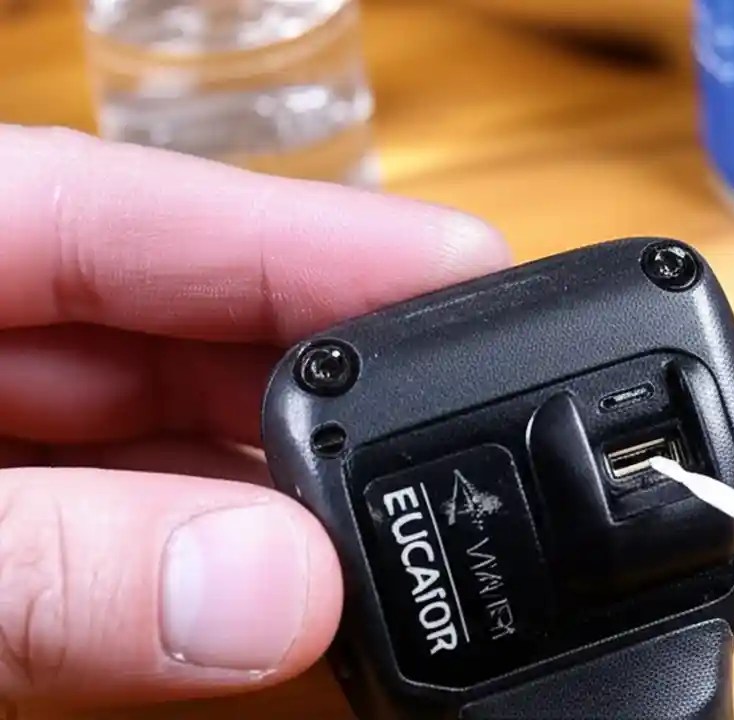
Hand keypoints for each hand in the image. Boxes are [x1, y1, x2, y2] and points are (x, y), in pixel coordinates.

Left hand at [0, 126, 507, 706]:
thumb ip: (43, 562)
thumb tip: (271, 591)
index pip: (165, 211)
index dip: (335, 239)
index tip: (479, 273)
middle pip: (205, 329)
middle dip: (338, 400)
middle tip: (456, 467)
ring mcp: (0, 433)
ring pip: (189, 440)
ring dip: (291, 506)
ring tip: (392, 558)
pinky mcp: (13, 526)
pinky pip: (142, 524)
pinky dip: (219, 570)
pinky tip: (287, 606)